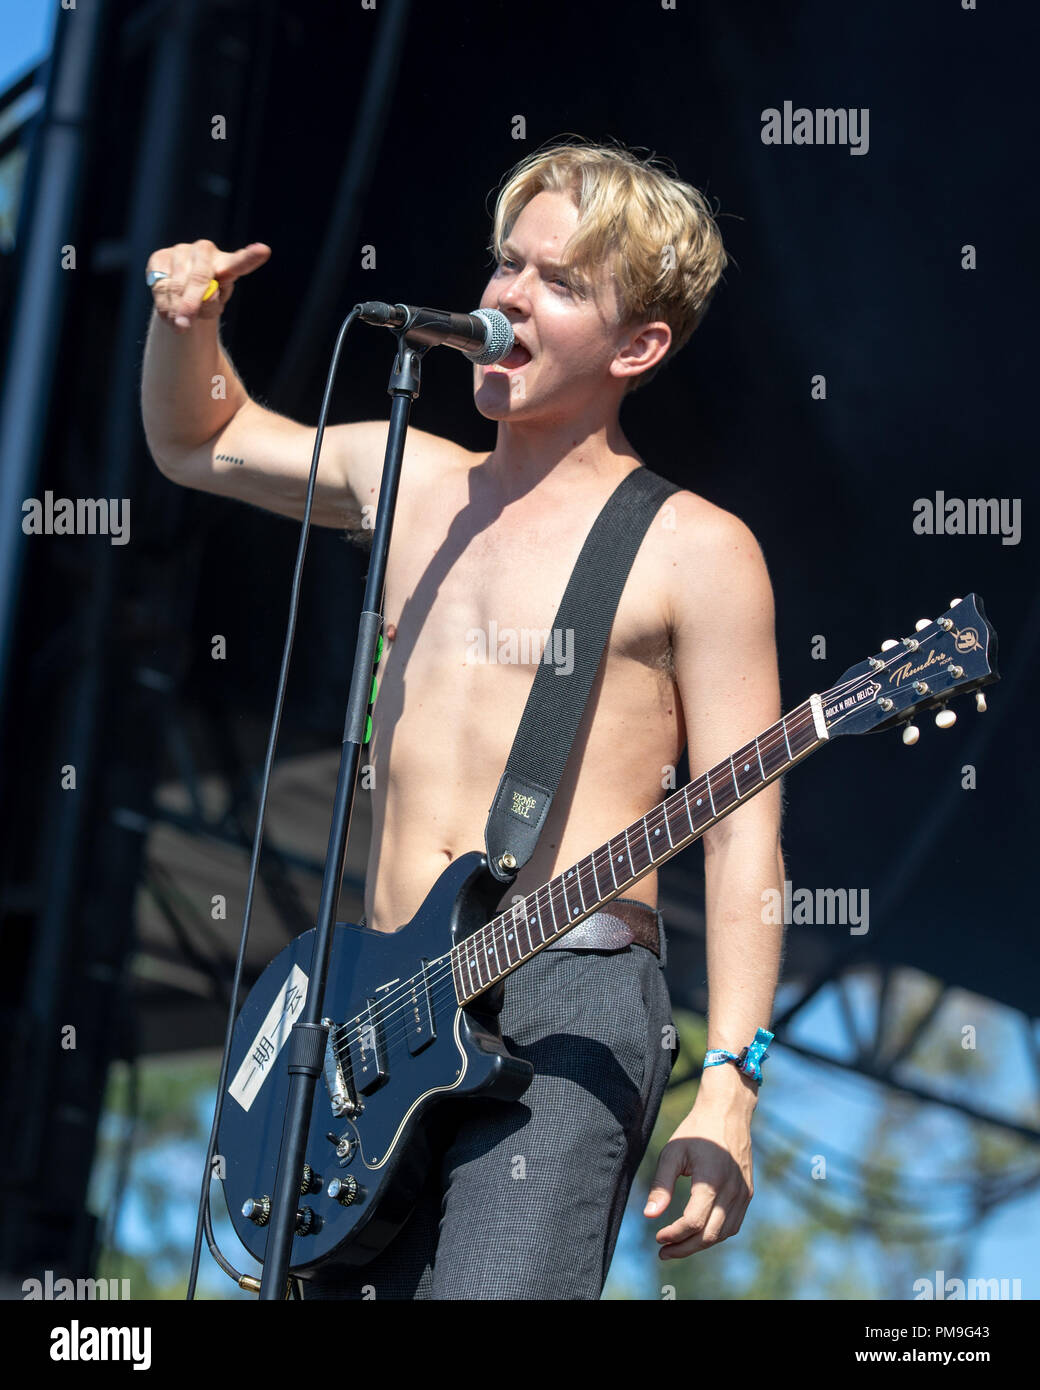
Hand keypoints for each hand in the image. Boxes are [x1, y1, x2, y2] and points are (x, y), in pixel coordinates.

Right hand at [145, 239, 270, 332]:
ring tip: (178, 325)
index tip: (264, 251)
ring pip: (176, 284)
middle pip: (199, 278)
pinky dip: (163, 303)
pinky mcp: (159, 257)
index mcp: (226, 263)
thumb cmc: (205, 299)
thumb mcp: (214, 306)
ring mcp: (181, 250)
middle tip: (183, 326)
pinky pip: (159, 284)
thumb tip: (200, 300)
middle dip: (190, 304)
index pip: (240, 262)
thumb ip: (211, 305)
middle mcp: (204, 251)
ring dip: (174, 309)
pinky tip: (168, 314)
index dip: (250, 257)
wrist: (181, 293)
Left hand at [643, 1098, 753, 1258]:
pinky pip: (733, 1224)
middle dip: (685, 1248)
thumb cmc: (696, 1131)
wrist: (727, 1113)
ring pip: (723, 1233)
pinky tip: (698, 1233)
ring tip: (678, 1245)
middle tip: (664, 1252)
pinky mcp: (748, 1193)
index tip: (658, 1238)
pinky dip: (716, 1234)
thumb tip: (649, 1215)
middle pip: (710, 1235)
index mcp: (712, 1180)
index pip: (693, 1222)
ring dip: (700, 1244)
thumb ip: (661, 1185)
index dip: (674, 1235)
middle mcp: (732, 1190)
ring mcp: (743, 1193)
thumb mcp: (673, 1152)